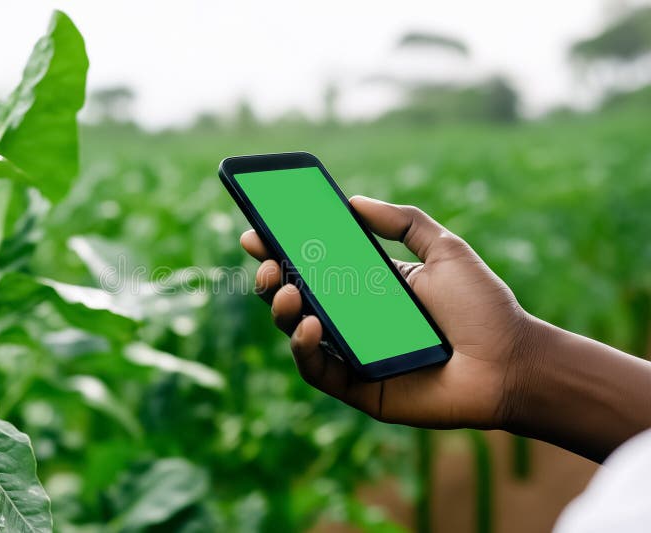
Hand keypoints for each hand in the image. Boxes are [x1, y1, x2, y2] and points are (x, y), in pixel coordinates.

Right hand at [241, 196, 533, 429]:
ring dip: (280, 310)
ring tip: (286, 292)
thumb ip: (403, 221)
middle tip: (267, 263)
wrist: (512, 362)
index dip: (281, 249)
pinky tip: (311, 325)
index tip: (256, 231)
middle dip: (270, 278)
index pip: (314, 265)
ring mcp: (352, 353)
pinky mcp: (357, 387)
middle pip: (295, 298)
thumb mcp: (445, 250)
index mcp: (368, 285)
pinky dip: (304, 347)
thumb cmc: (483, 307)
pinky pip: (317, 369)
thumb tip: (352, 201)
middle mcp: (353, 319)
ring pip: (296, 332)